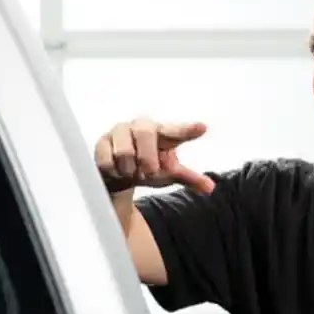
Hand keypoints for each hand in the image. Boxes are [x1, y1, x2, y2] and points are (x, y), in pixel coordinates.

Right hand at [95, 117, 214, 194]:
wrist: (120, 175)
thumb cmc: (147, 168)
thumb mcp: (169, 174)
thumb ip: (189, 179)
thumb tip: (211, 187)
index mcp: (162, 132)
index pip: (176, 130)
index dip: (188, 130)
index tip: (203, 128)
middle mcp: (141, 126)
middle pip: (146, 134)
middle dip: (147, 159)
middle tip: (147, 172)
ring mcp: (120, 131)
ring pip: (125, 151)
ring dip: (130, 168)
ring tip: (131, 170)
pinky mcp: (102, 142)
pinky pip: (107, 160)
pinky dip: (115, 171)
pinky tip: (118, 170)